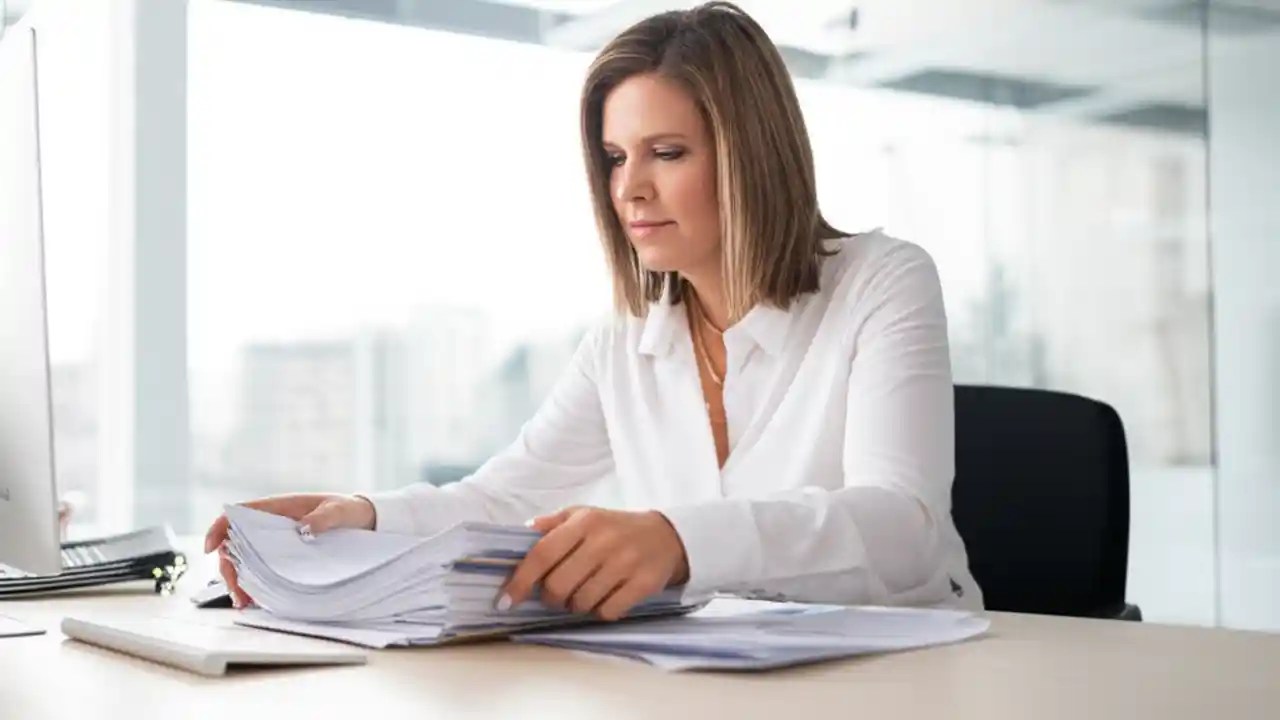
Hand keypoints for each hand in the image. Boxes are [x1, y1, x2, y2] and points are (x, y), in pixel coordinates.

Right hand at [202, 493, 376, 608]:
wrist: (365, 520)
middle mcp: (271, 525)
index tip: (211, 548)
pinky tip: (257, 600)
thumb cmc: (349, 510)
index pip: (238, 514)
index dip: (219, 528)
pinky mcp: (284, 557)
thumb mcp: (339, 511)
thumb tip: (305, 528)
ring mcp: (275, 542)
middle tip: (237, 593)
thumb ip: (324, 518)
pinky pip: (262, 570)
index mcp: (278, 508)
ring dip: (239, 580)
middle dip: (229, 568)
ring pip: (244, 560)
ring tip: (245, 602)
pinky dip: (255, 584)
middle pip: (234, 544)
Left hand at [499, 506, 689, 620]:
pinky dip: (600, 611)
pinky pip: (607, 612)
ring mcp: (625, 563)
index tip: (505, 601)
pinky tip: (606, 597)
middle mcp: (603, 540)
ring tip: (585, 592)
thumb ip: (552, 524)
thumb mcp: (584, 515)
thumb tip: (522, 532)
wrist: (666, 536)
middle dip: (551, 597)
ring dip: (576, 605)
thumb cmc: (614, 528)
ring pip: (581, 603)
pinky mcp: (643, 583)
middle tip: (557, 594)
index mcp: (584, 522)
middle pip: (558, 586)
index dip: (520, 581)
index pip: (542, 554)